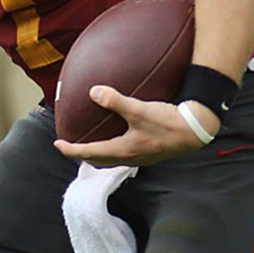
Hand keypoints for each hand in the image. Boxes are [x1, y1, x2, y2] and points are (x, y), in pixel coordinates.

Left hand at [51, 86, 219, 167]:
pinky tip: (118, 134)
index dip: (70, 150)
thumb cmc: (168, 122)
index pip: (88, 153)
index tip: (58, 144)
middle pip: (98, 161)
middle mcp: (129, 158)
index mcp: (122, 151)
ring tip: (91, 142)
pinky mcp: (149, 154)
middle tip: (71, 145)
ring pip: (111, 160)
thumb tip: (93, 92)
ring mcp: (140, 158)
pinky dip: (113, 148)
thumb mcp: (139, 110)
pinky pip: (124, 154)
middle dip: (82, 154)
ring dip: (98, 153)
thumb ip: (115, 101)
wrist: (195, 130)